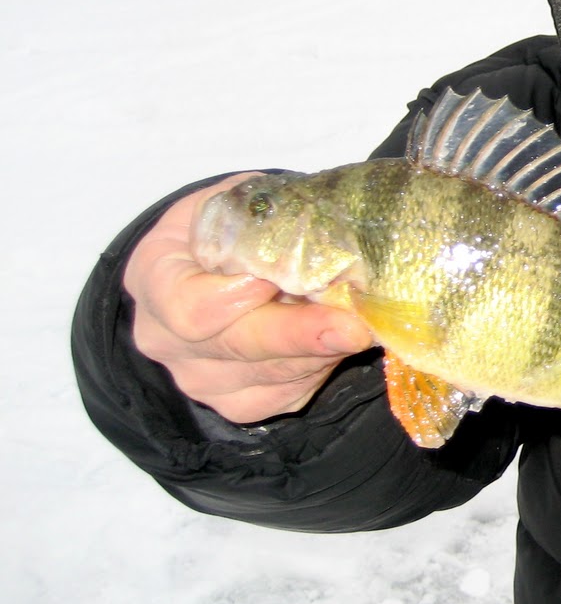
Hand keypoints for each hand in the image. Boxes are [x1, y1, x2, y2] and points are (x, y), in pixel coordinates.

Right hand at [126, 174, 372, 422]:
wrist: (218, 264)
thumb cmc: (230, 224)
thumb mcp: (236, 199)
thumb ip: (267, 217)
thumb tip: (324, 232)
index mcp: (155, 279)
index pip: (186, 306)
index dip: (232, 298)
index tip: (273, 282)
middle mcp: (167, 340)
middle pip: (236, 347)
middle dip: (299, 335)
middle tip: (351, 325)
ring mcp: (202, 379)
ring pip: (270, 377)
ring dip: (323, 350)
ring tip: (361, 321)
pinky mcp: (241, 403)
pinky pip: (288, 393)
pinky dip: (322, 366)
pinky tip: (340, 338)